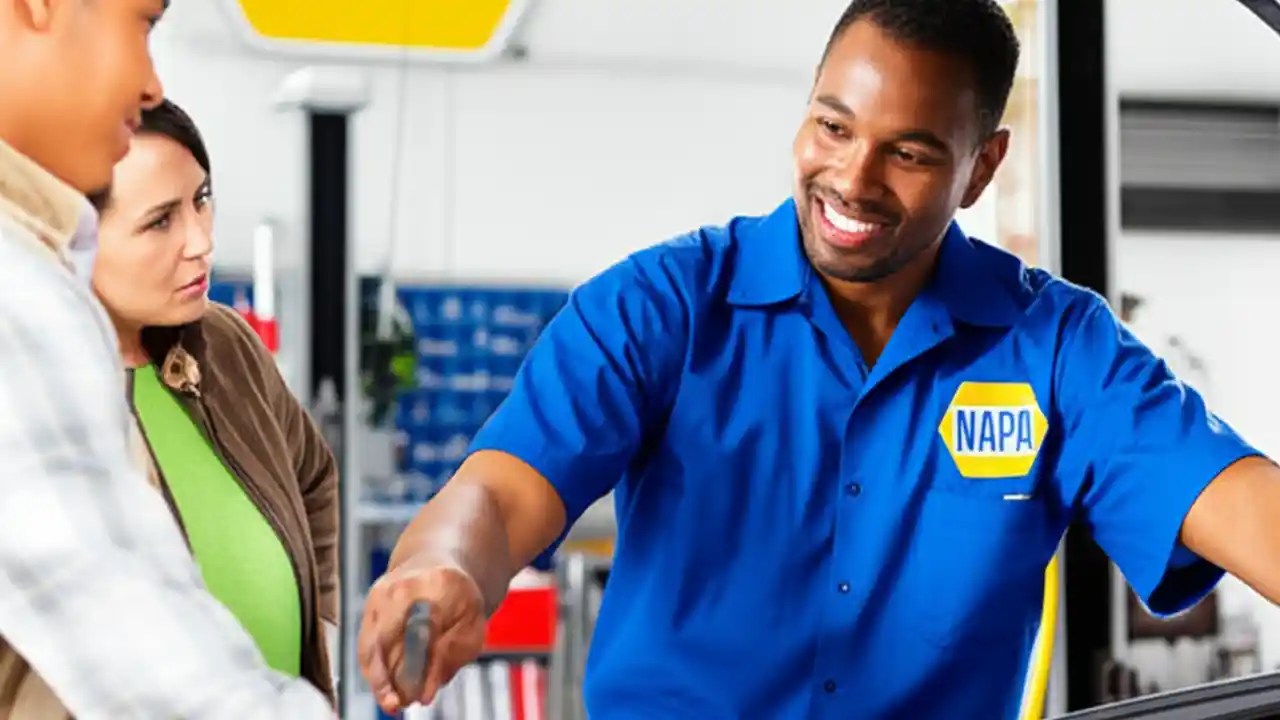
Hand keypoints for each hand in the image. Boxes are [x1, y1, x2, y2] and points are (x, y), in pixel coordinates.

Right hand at [357, 563, 486, 714]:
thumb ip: (454, 654)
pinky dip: (374, 670)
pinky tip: (386, 688)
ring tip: (391, 703)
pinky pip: (365, 646)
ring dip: (377, 679)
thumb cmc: (459, 596)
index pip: (422, 630)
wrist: (436, 563)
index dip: (420, 667)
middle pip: (386, 640)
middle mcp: (399, 587)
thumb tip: (426, 691)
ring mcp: (379, 596)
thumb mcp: (472, 622)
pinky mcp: (368, 607)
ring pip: (369, 647)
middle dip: (387, 679)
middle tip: (397, 705)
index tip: (423, 695)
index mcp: (434, 584)